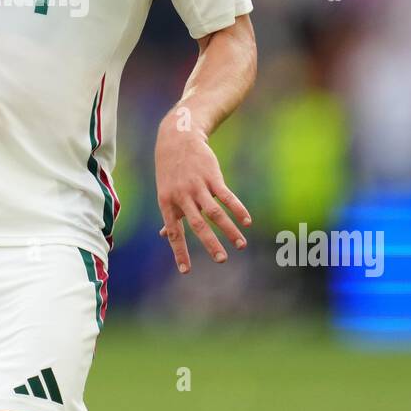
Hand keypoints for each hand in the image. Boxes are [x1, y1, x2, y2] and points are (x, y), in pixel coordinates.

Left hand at [155, 119, 251, 273]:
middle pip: (197, 224)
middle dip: (210, 243)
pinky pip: (226, 195)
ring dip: (229, 229)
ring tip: (241, 245)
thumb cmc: (171, 171)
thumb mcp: (166, 192)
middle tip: (222, 260)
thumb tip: (164, 236)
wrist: (178, 139)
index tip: (187, 271)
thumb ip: (169, 214)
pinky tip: (247, 221)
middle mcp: (182, 196)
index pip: (174, 232)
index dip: (180, 251)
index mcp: (168, 203)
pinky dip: (238, 208)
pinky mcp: (212, 176)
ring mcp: (197, 186)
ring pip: (215, 212)